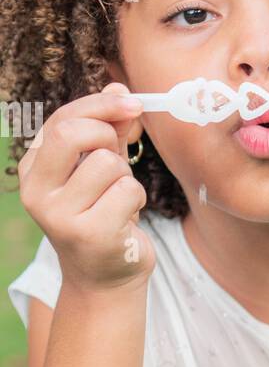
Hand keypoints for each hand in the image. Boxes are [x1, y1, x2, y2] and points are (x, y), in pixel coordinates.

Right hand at [18, 82, 153, 292]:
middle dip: (107, 135)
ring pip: (108, 164)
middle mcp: (37, 193)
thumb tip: (119, 88)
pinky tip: (126, 219)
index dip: (100, 104)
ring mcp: (59, 216)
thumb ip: (108, 130)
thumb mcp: (101, 168)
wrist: (105, 278)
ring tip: (119, 200)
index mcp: (33, 171)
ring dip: (126, 177)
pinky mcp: (88, 233)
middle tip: (119, 155)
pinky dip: (137, 200)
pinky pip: (128, 191)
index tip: (133, 101)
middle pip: (72, 133)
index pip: (61, 121)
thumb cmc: (104, 214)